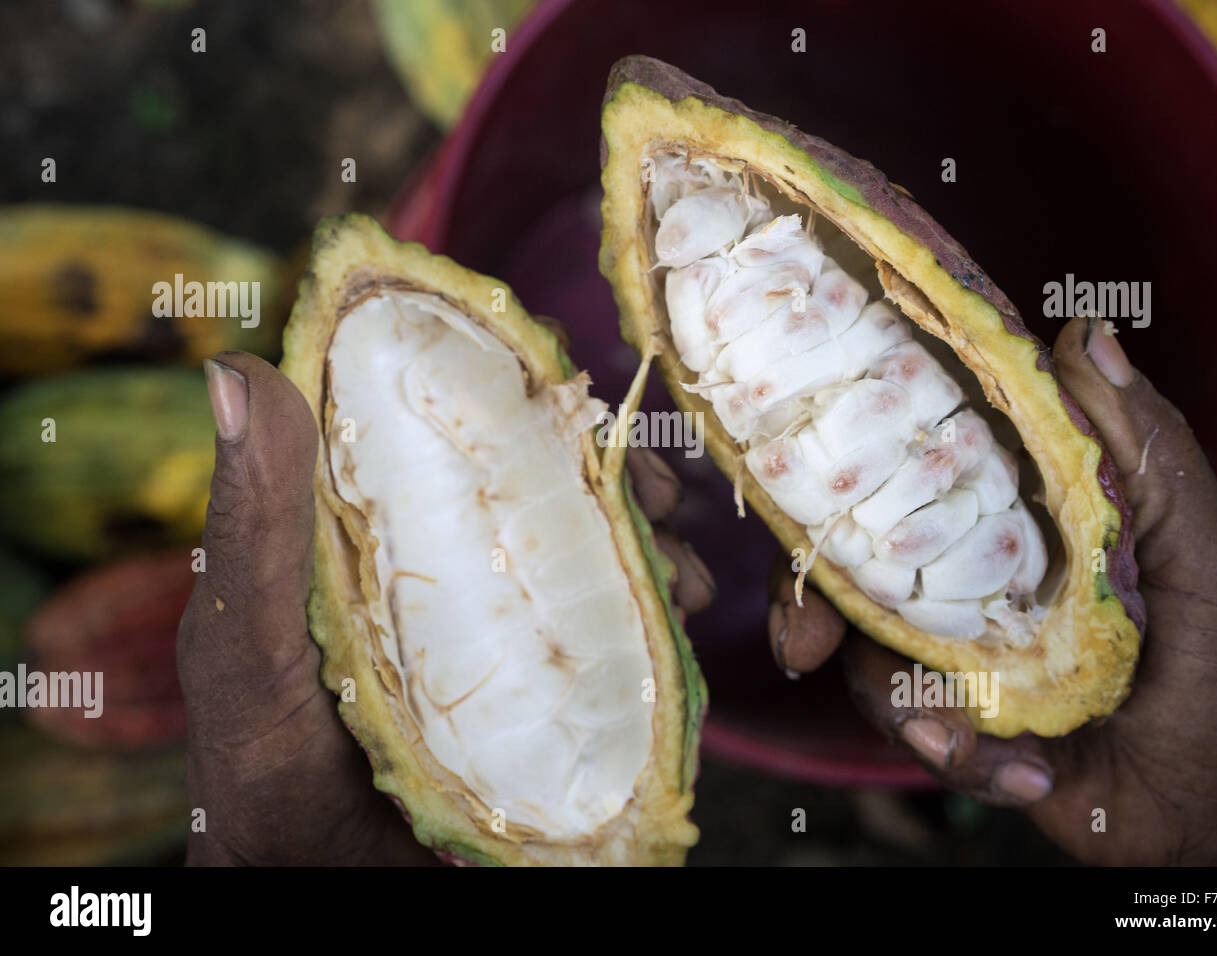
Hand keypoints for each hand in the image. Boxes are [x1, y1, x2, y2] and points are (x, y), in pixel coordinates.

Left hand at [178, 351, 713, 864]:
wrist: (319, 880)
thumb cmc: (262, 760)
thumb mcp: (244, 637)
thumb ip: (253, 519)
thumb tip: (234, 372)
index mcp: (371, 516)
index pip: (448, 414)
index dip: (517, 381)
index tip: (573, 389)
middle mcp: (444, 551)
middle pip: (543, 473)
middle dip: (614, 467)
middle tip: (658, 492)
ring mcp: (497, 615)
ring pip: (591, 541)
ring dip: (651, 537)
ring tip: (684, 574)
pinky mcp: (540, 680)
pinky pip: (612, 625)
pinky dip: (656, 608)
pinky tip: (679, 617)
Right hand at [767, 316, 1216, 863]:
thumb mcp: (1206, 552)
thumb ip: (1147, 450)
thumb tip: (1087, 334)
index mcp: (1029, 523)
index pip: (926, 476)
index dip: (860, 467)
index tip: (804, 472)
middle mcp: (982, 583)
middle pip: (862, 571)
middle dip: (812, 606)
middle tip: (798, 643)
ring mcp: (969, 660)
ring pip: (873, 660)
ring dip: (905, 707)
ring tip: (958, 739)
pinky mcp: (968, 730)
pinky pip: (921, 734)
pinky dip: (963, 756)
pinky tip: (1028, 775)